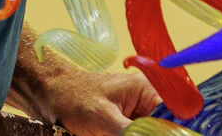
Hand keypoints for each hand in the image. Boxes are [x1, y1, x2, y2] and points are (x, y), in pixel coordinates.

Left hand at [25, 67, 160, 135]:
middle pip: (159, 127)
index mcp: (146, 90)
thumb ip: (133, 132)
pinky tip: (106, 134)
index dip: (171, 130)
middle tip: (118, 133)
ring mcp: (134, 114)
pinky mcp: (123, 125)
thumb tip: (156, 135)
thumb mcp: (105, 119)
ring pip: (145, 131)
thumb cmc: (74, 99)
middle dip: (151, 132)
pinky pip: (132, 132)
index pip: (171, 117)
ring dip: (134, 134)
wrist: (50, 97)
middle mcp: (144, 102)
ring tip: (105, 132)